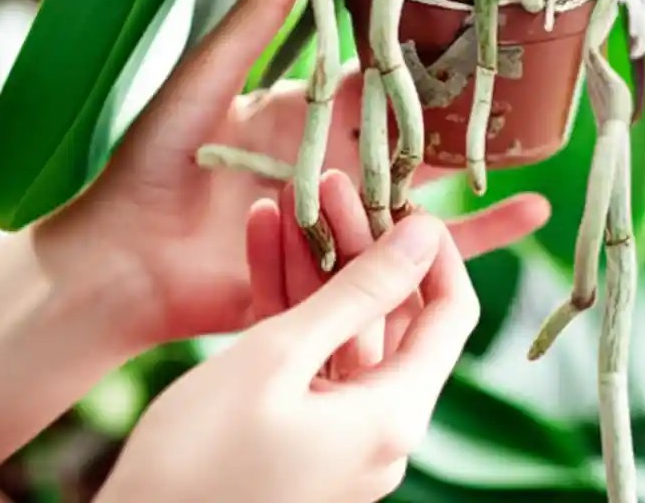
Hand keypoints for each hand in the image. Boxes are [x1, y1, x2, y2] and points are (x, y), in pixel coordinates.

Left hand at [42, 0, 549, 349]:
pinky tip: (525, 222)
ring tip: (544, 156)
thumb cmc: (151, 165)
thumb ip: (258, 13)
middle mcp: (332, 164)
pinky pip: (411, 262)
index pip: (378, 75)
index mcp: (304, 112)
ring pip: (426, 195)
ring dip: (482, 180)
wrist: (122, 264)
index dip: (423, 50)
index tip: (475, 23)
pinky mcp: (345, 272)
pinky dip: (468, 246)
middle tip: (530, 87)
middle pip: (415, 137)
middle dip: (467, 114)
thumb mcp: (207, 78)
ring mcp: (342, 219)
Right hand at [96, 179, 478, 502]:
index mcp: (393, 416)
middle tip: (323, 184)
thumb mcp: (278, 357)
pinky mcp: (300, 441)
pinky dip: (289, 310)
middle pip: (390, 319)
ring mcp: (339, 440)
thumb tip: (422, 236)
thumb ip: (356, 292)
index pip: (450, 314)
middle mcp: (380, 433)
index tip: (399, 198)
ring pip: (342, 334)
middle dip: (356, 247)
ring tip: (282, 199)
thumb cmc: (195, 459)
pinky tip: (260, 246)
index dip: (431, 250)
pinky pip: (310, 363)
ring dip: (314, 269)